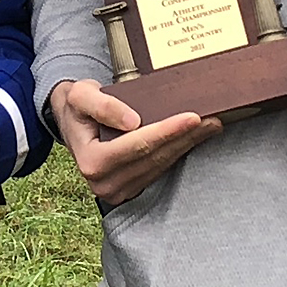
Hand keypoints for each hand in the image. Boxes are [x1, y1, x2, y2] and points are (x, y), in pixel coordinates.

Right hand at [49, 80, 219, 205]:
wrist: (73, 122)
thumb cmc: (78, 107)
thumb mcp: (81, 96)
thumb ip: (102, 106)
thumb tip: (131, 121)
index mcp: (92, 163)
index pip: (138, 145)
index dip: (167, 131)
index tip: (192, 117)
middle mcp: (105, 183)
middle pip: (155, 157)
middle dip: (185, 137)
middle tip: (212, 119)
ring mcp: (119, 190)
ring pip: (161, 165)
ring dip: (188, 145)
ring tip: (211, 125)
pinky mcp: (132, 188)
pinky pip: (160, 169)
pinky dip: (178, 151)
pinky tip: (194, 137)